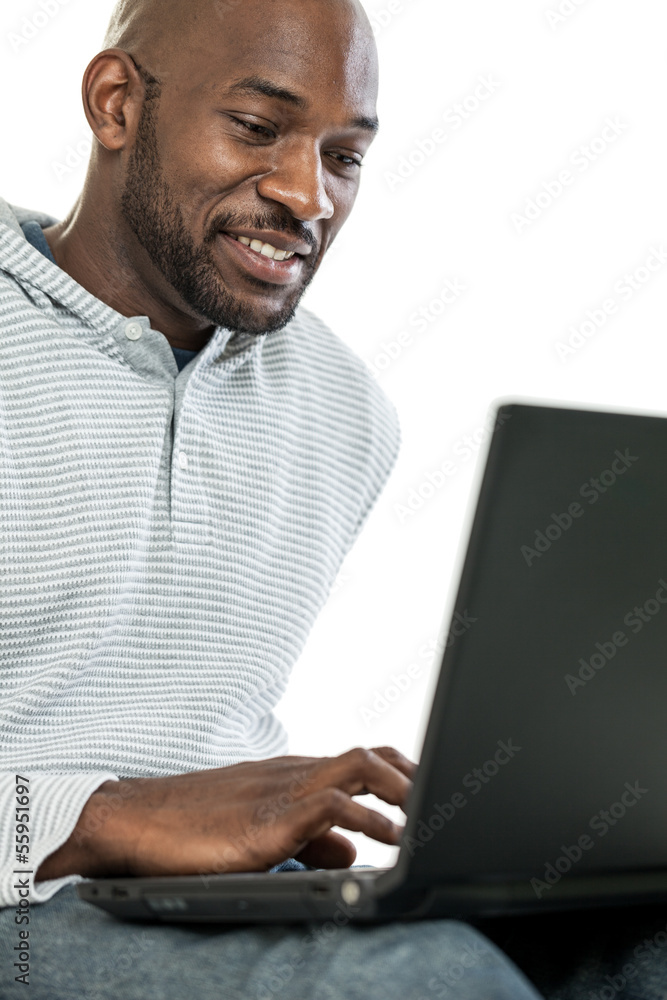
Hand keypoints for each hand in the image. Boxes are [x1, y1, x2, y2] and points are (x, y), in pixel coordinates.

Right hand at [36, 746, 415, 880]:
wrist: (138, 817)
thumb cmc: (195, 825)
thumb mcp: (266, 833)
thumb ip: (315, 839)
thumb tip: (359, 850)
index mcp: (295, 775)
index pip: (362, 761)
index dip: (403, 773)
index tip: (432, 794)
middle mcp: (295, 773)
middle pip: (370, 757)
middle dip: (413, 777)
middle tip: (441, 804)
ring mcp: (282, 788)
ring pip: (358, 767)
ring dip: (400, 791)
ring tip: (425, 821)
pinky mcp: (268, 816)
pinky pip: (329, 804)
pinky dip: (366, 819)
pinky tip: (386, 839)